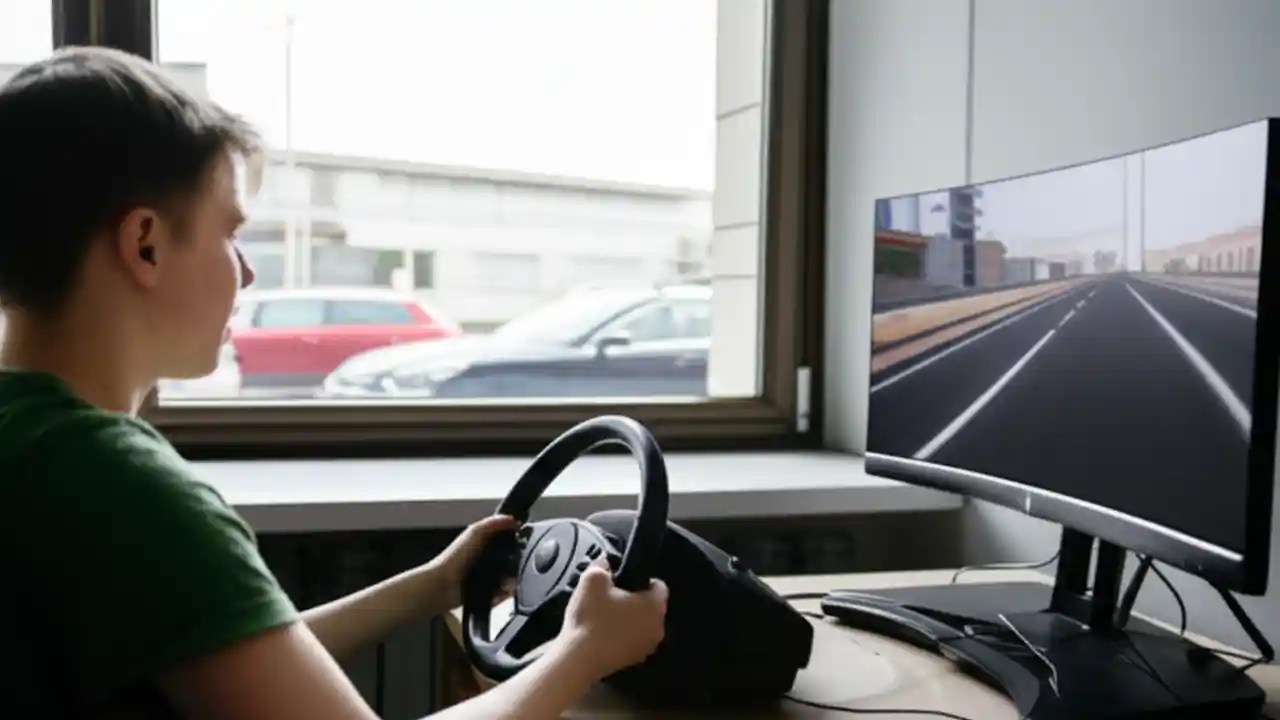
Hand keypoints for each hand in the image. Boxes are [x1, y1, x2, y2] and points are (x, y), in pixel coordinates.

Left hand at [434, 514, 519, 610]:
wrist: (442, 586)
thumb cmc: (455, 558)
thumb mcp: (475, 533)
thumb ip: (494, 523)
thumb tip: (513, 519)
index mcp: (482, 542)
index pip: (505, 537)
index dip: (516, 537)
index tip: (526, 539)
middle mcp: (484, 559)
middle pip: (510, 558)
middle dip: (517, 561)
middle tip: (521, 563)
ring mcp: (485, 576)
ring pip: (508, 577)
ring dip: (512, 579)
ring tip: (512, 580)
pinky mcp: (485, 593)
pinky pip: (502, 593)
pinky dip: (505, 592)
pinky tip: (505, 591)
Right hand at [558, 558, 667, 679]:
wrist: (578, 659)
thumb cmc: (590, 616)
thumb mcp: (592, 579)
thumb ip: (603, 565)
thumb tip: (606, 562)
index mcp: (655, 606)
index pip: (658, 584)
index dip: (639, 578)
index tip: (620, 581)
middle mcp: (658, 628)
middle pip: (650, 606)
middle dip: (633, 599)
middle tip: (609, 597)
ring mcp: (647, 647)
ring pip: (640, 624)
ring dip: (627, 618)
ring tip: (603, 616)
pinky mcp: (634, 661)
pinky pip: (632, 640)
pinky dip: (621, 635)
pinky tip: (602, 633)